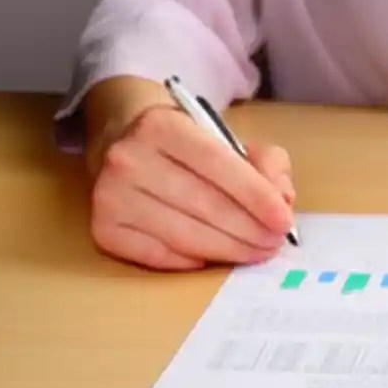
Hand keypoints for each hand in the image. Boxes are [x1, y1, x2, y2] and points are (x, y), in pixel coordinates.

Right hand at [89, 105, 295, 269]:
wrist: (123, 143)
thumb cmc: (187, 147)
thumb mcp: (228, 139)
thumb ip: (266, 163)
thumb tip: (283, 200)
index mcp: (162, 125)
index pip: (218, 164)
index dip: (256, 196)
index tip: (283, 221)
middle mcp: (129, 158)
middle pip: (204, 205)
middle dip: (248, 231)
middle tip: (273, 244)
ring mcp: (110, 196)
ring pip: (184, 236)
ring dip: (227, 250)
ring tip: (254, 253)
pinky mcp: (103, 228)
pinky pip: (158, 255)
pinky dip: (192, 261)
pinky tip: (212, 256)